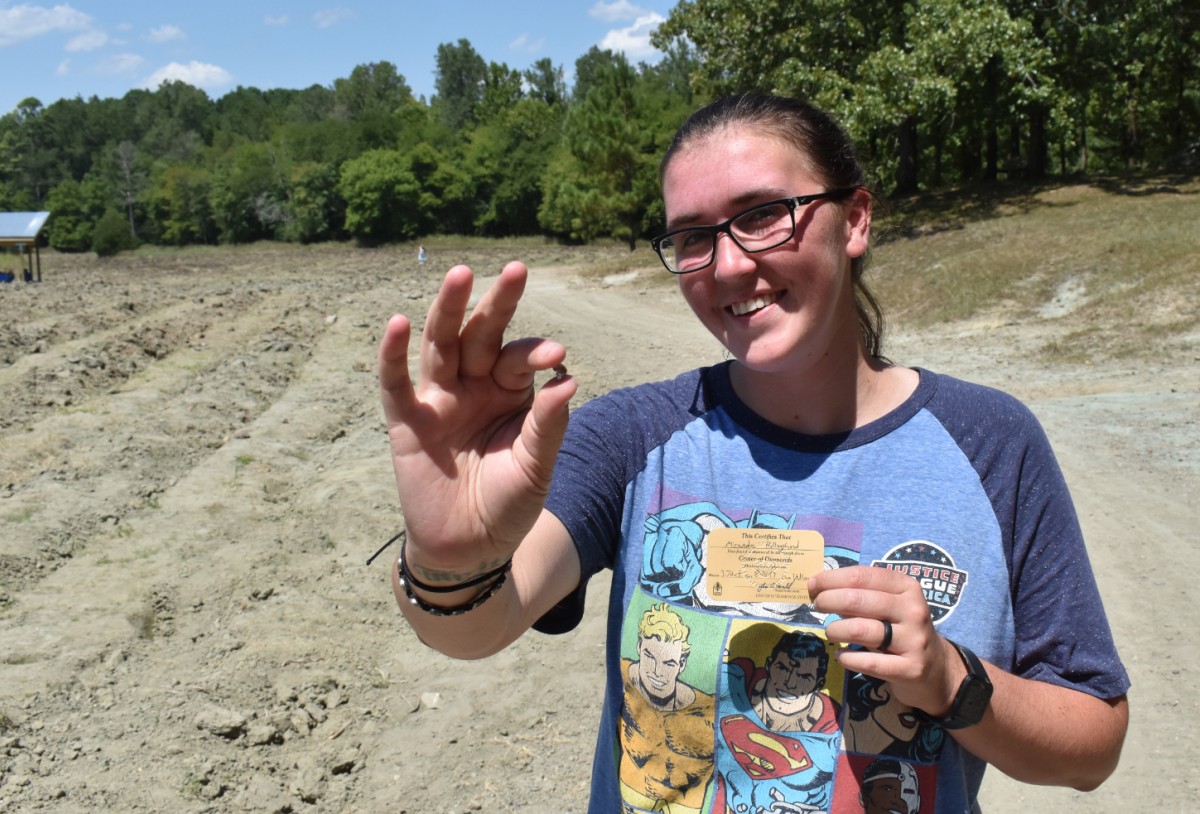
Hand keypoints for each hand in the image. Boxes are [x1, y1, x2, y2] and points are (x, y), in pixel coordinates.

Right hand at [378, 262, 575, 579]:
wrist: (470, 549)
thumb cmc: (508, 504)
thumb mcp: (535, 467)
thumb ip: (548, 426)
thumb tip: (570, 381)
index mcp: (509, 391)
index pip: (521, 358)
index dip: (536, 353)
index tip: (556, 355)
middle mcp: (473, 386)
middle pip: (481, 334)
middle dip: (497, 303)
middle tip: (517, 270)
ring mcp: (439, 400)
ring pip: (440, 345)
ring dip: (448, 310)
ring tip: (460, 274)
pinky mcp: (407, 422)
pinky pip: (395, 383)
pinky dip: (392, 355)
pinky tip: (397, 324)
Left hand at [807, 566, 960, 716]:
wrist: (935, 670)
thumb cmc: (901, 630)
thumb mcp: (888, 606)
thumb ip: (860, 595)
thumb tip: (819, 587)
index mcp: (906, 587)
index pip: (862, 576)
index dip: (831, 579)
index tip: (812, 585)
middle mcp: (913, 610)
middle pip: (857, 600)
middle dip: (828, 601)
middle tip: (817, 606)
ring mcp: (914, 640)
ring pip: (860, 629)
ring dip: (835, 630)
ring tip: (830, 633)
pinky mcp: (910, 668)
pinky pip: (868, 662)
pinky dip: (847, 658)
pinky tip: (841, 656)